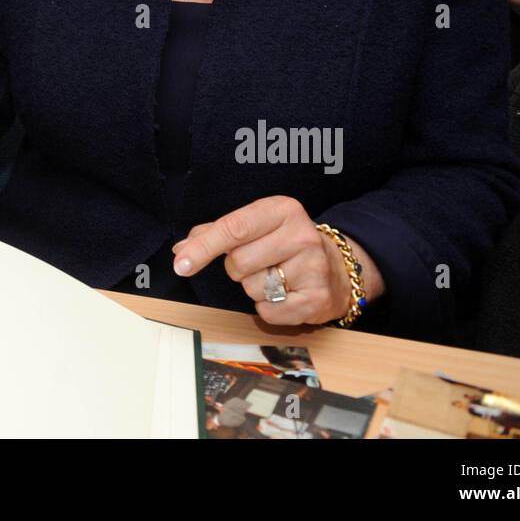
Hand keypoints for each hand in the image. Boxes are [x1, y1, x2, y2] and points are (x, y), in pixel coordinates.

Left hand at [172, 196, 383, 325]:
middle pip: (238, 262)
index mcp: (282, 209)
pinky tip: (286, 295)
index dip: (203, 247)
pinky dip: (268, 308)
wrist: (338, 268)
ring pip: (251, 288)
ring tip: (277, 277)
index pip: (233, 228)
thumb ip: (218, 233)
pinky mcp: (317, 299)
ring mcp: (313, 267)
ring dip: (255, 288)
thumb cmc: (287, 244)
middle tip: (261, 262)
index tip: (181, 263)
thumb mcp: (258, 226)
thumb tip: (182, 249)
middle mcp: (301, 234)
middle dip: (238, 268)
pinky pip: (268, 311)